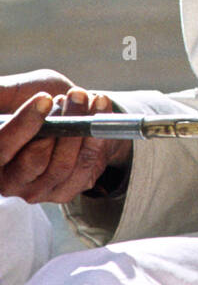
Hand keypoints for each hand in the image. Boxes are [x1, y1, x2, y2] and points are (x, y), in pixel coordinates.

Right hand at [0, 71, 130, 204]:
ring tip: (88, 99)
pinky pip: (85, 168)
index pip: (3, 147)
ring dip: (82, 129)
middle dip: (61, 124)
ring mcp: (39, 190)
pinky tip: (100, 112)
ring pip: (63, 166)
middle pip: (35, 160)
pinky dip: (97, 138)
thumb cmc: (39, 103)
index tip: (45, 99)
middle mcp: (12, 181)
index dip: (24, 123)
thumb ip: (2, 95)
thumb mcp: (15, 93)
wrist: (69, 114)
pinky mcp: (66, 192)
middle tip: (76, 95)